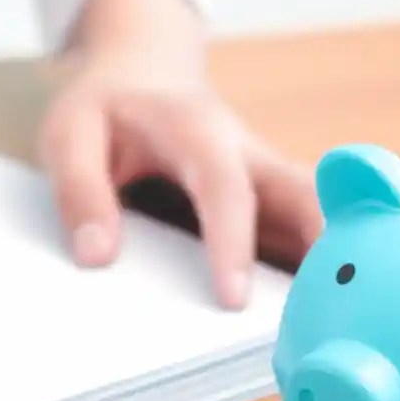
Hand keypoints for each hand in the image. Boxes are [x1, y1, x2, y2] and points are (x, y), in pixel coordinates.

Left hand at [38, 0, 322, 308]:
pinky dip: (312, 271)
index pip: (225, 187)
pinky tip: (310, 320)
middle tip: (329, 310)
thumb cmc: (105, 110)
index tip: (233, 299)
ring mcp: (264, 178)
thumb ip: (81, 191)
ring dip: (329, 264)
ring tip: (328, 327)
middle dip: (323, 246)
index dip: (233, 242)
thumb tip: (99, 256)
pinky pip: (300, 235)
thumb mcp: (70, 134)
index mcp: (197, 131)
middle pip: (303, 194)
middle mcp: (246, 152)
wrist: (141, 73)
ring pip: (315, 215)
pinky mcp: (267, 203)